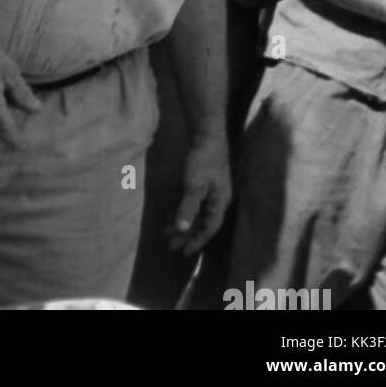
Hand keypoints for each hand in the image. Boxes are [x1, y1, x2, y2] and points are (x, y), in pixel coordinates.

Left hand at [167, 131, 231, 254]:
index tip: (183, 252)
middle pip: (201, 222)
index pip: (209, 228)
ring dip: (181, 222)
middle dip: (185, 234)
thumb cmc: (202, 160)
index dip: (196, 241)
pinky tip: (169, 215)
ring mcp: (210, 190)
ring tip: (165, 232)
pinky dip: (181, 210)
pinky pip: (191, 203)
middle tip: (169, 245)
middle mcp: (217, 199)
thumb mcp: (194, 186)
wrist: (206, 134)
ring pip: (195, 213)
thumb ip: (187, 208)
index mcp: (220, 202)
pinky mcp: (202, 182)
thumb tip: (181, 229)